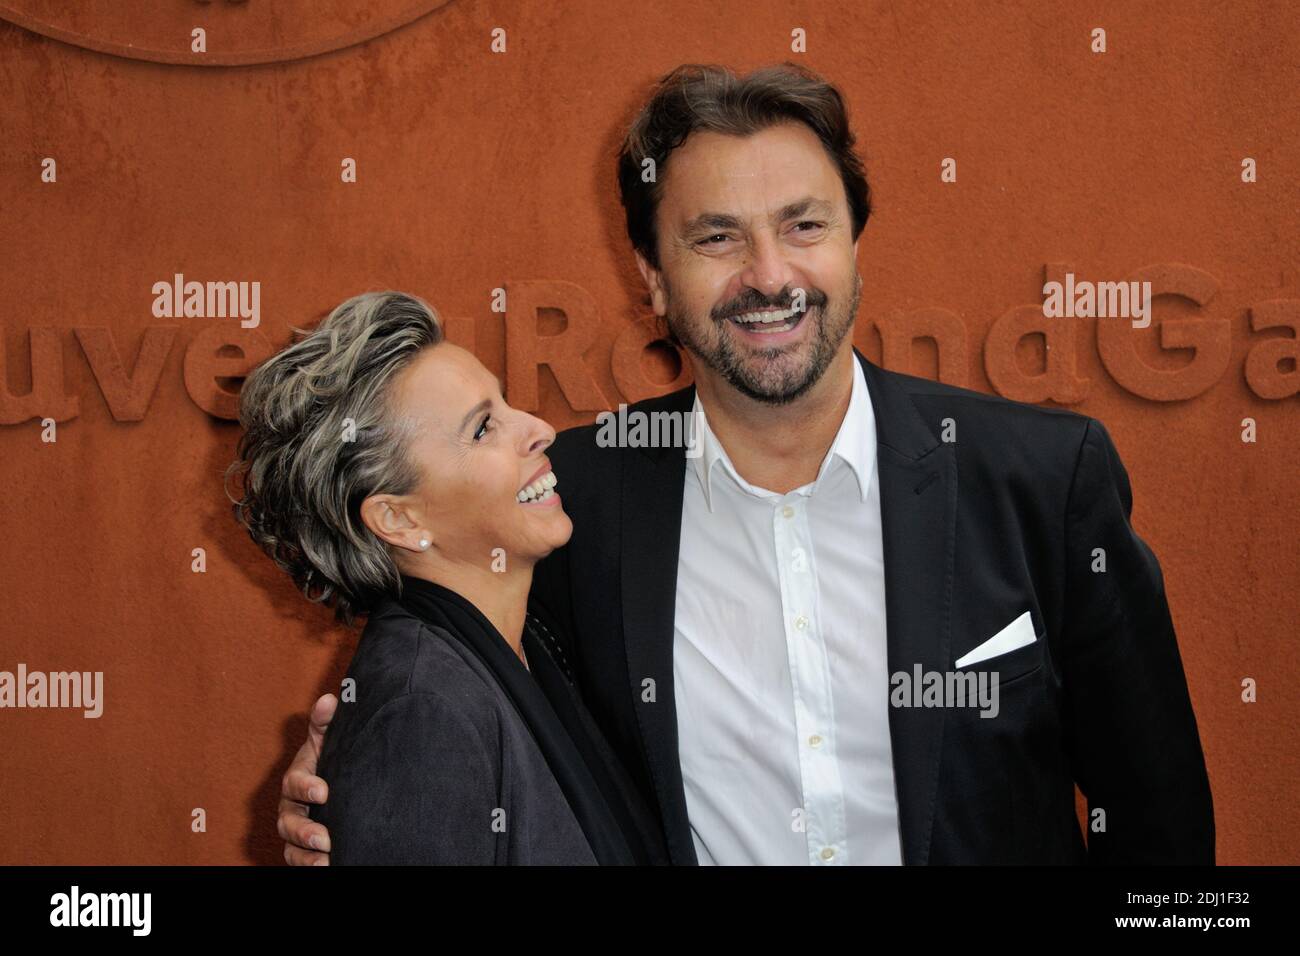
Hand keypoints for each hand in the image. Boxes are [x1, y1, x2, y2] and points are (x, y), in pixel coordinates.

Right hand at [277, 693, 336, 864]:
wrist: (339, 784)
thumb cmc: (332, 758)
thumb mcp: (330, 740)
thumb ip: (326, 722)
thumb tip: (330, 699)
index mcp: (297, 778)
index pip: (294, 782)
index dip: (306, 786)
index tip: (323, 791)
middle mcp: (291, 806)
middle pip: (288, 821)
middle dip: (304, 831)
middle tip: (324, 838)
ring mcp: (295, 829)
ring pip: (291, 846)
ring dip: (306, 855)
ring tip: (325, 860)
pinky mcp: (301, 848)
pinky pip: (299, 861)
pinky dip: (309, 865)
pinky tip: (327, 867)